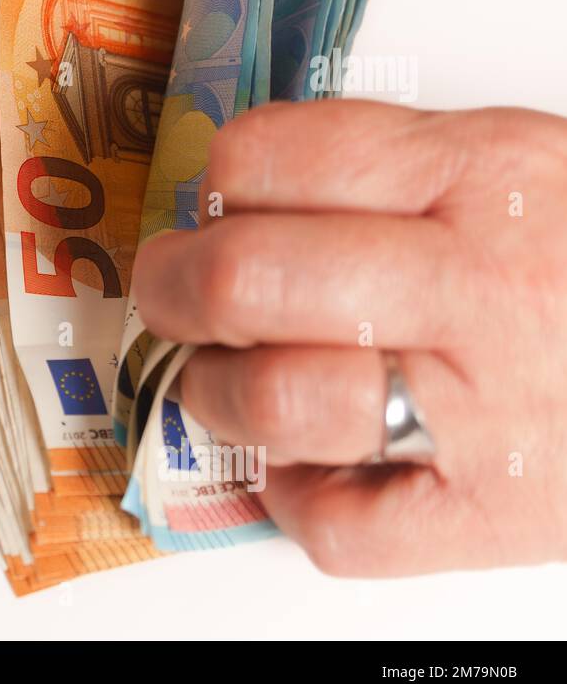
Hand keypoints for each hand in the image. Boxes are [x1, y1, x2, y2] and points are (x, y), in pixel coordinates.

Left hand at [131, 100, 566, 575]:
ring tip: (227, 382)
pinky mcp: (489, 516)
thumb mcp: (513, 166)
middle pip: (246, 280)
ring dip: (214, 394)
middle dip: (172, 288)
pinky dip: (292, 497)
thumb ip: (383, 172)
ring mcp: (483, 411)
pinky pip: (336, 525)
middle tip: (171, 295)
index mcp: (481, 174)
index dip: (213, 190)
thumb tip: (231, 202)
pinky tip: (311, 461)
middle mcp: (476, 287)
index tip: (211, 213)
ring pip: (272, 403)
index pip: (271, 158)